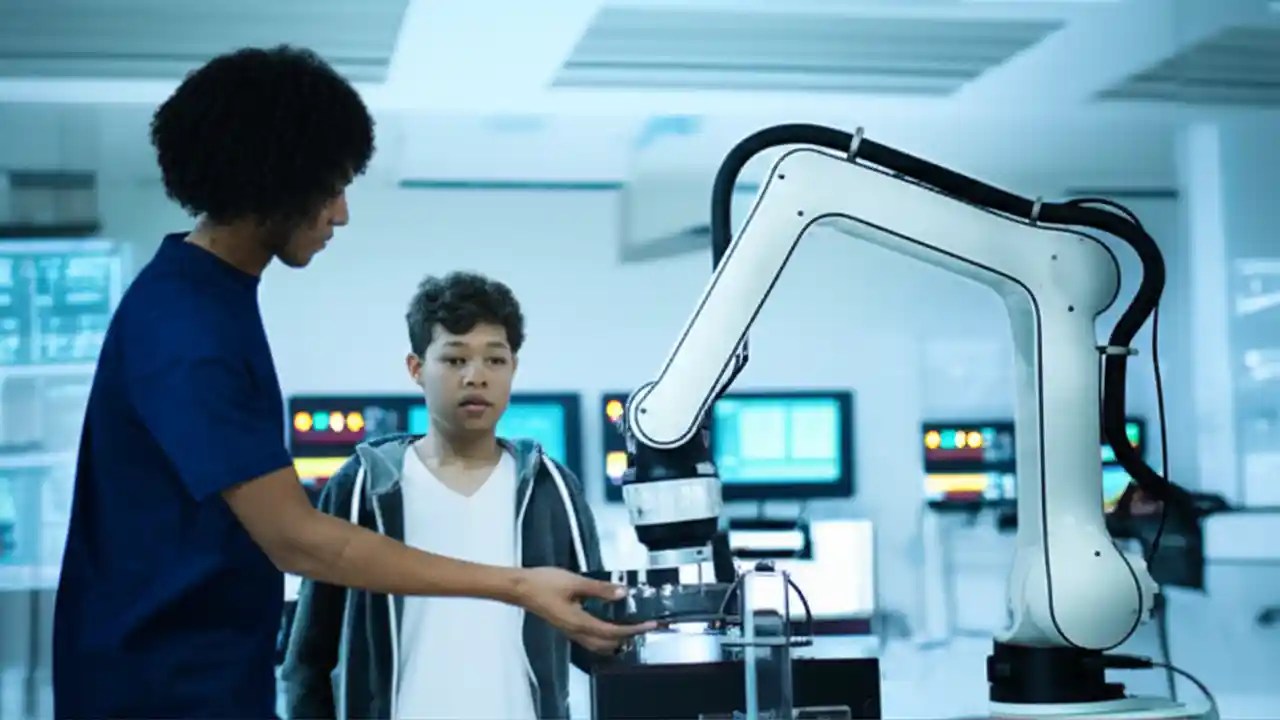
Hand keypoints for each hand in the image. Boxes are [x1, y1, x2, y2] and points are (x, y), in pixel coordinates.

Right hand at [513, 567, 654, 654]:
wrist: (519, 588)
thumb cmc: (543, 584)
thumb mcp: (575, 582)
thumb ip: (599, 589)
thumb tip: (622, 593)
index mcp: (579, 622)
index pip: (612, 632)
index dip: (632, 629)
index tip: (648, 625)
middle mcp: (575, 631)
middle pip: (606, 644)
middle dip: (626, 638)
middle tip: (641, 626)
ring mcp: (570, 630)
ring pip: (597, 643)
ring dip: (615, 638)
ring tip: (629, 625)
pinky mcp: (566, 625)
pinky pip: (589, 636)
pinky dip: (603, 634)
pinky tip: (607, 620)